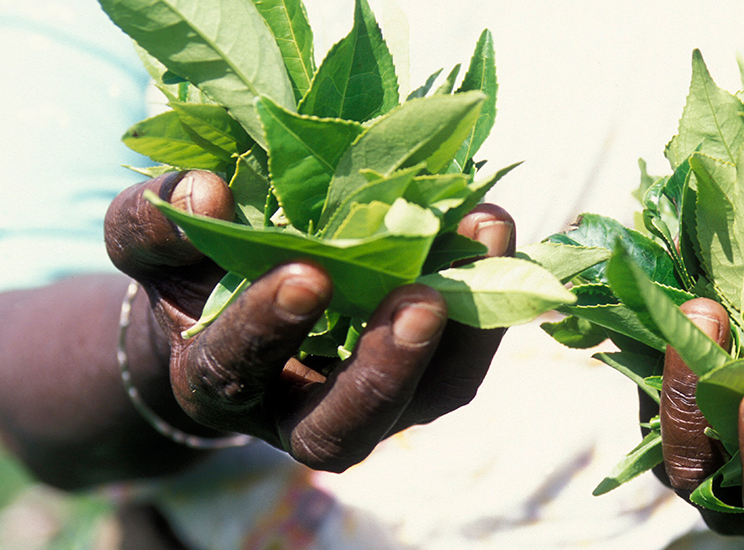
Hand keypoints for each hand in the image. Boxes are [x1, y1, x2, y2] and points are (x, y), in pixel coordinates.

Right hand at [104, 170, 513, 471]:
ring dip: (465, 329)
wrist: (240, 303)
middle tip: (420, 302)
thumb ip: (155, 225)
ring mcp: (376, 404)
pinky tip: (491, 225)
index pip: (235, 370)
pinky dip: (489, 296)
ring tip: (483, 234)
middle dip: (382, 369)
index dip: (267, 327)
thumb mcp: (156, 245)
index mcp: (220, 383)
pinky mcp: (429, 376)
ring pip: (429, 397)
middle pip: (340, 429)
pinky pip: (469, 353)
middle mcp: (299, 416)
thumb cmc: (192, 272)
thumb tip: (204, 191)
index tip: (304, 272)